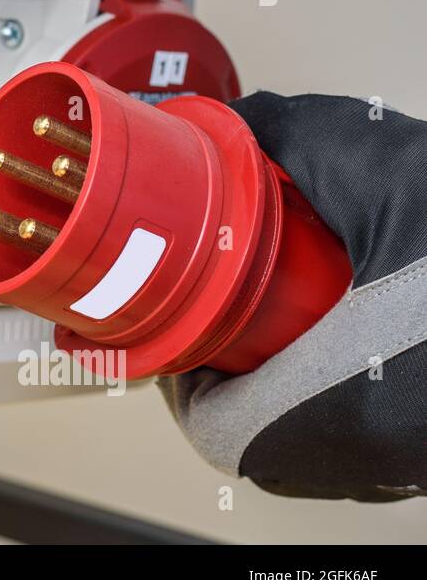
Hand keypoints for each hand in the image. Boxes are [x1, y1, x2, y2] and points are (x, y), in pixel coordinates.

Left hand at [159, 93, 426, 501]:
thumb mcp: (393, 168)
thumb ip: (299, 137)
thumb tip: (237, 118)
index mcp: (358, 406)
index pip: (218, 427)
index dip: (180, 377)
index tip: (177, 328)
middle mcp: (388, 454)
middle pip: (259, 441)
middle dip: (228, 375)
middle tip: (222, 316)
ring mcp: (420, 461)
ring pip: (312, 447)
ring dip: (279, 388)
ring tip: (273, 323)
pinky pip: (365, 440)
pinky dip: (334, 397)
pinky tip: (344, 337)